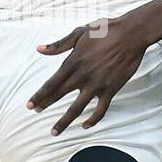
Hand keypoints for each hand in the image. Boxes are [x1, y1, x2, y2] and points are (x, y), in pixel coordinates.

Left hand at [27, 15, 146, 134]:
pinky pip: (100, 109)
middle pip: (60, 95)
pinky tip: (85, 126)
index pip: (51, 83)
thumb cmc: (106, 30)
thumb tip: (39, 49)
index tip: (30, 105)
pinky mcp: (111, 89)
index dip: (39, 95)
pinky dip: (93, 120)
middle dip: (46, 105)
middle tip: (36, 113)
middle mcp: (83, 75)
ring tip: (54, 131)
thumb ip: (59, 45)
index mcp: (73, 61)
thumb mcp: (79, 33)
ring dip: (64, 121)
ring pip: (77, 108)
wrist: (132, 34)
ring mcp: (97, 84)